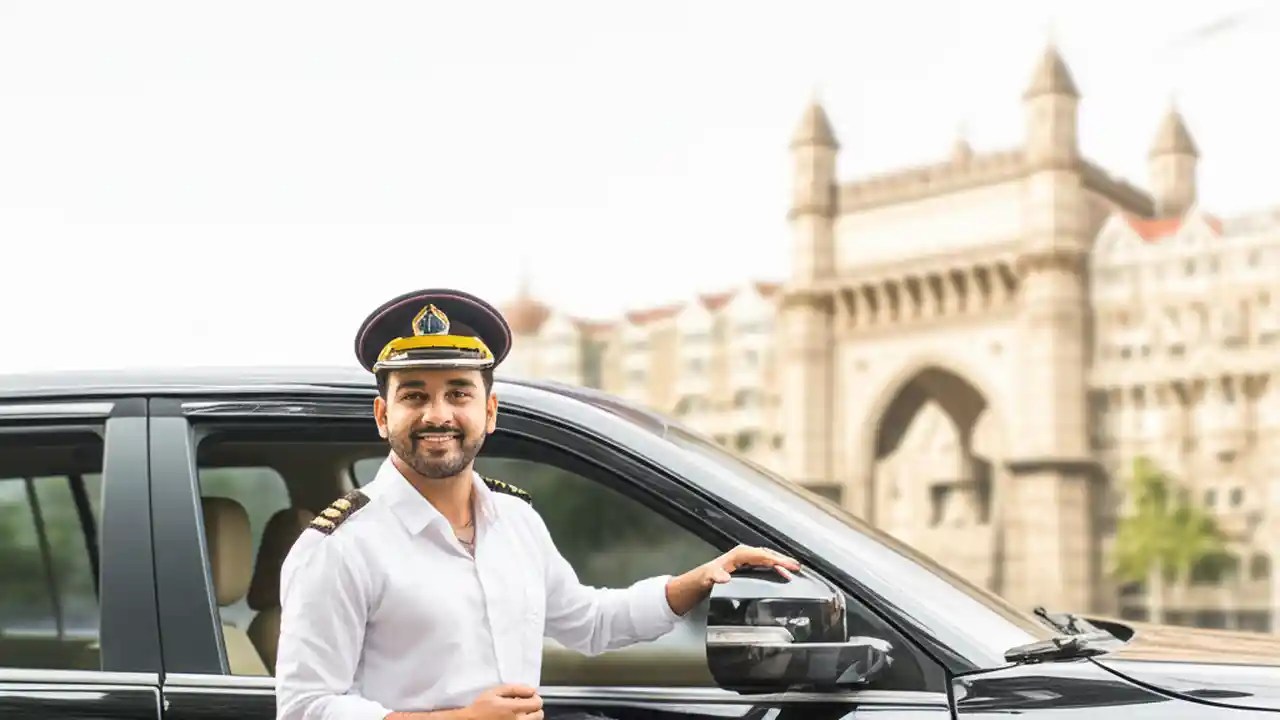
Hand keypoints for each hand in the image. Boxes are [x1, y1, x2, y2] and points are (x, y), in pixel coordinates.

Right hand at [464, 684, 542, 719]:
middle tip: (526, 704)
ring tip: (520, 712)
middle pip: (539, 715)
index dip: (536, 698)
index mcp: (512, 709)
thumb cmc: (481, 706)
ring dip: (530, 716)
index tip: (530, 696)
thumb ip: (514, 689)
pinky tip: (515, 717)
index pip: (537, 704)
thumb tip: (532, 690)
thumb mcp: (494, 692)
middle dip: (535, 708)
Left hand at [665, 544, 800, 615]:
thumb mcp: (709, 577)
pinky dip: (775, 566)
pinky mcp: (747, 564)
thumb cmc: (705, 578)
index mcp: (739, 554)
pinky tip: (781, 573)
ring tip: (794, 570)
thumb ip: (716, 577)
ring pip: (768, 558)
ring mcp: (746, 558)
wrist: (701, 581)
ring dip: (781, 563)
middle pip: (768, 555)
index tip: (789, 566)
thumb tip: (724, 578)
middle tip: (797, 568)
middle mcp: (744, 554)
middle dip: (783, 560)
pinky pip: (765, 563)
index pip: (763, 556)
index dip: (777, 560)